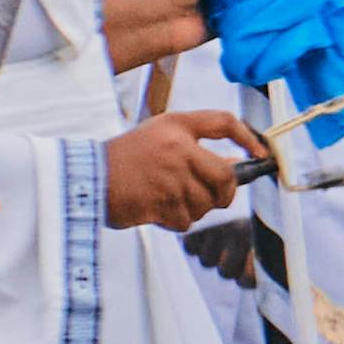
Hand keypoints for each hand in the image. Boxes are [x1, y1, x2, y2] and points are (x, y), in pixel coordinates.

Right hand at [100, 108, 269, 234]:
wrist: (83, 179)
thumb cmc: (123, 159)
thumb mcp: (158, 138)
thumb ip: (194, 147)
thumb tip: (236, 168)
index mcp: (176, 126)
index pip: (223, 122)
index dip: (248, 137)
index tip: (261, 154)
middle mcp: (177, 148)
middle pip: (227, 177)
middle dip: (226, 192)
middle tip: (216, 196)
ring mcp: (170, 176)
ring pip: (207, 203)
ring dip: (196, 209)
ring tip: (173, 200)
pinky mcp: (160, 203)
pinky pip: (186, 220)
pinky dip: (177, 221)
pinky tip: (159, 210)